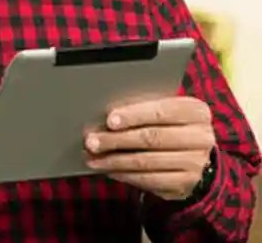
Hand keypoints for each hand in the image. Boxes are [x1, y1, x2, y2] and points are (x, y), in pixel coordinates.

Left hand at [84, 96, 215, 200]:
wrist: (197, 158)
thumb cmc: (170, 126)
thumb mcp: (165, 112)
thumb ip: (142, 109)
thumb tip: (105, 116)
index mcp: (196, 111)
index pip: (162, 111)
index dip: (134, 115)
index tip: (109, 120)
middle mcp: (201, 137)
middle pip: (152, 138)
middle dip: (117, 140)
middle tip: (91, 141)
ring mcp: (196, 163)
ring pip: (147, 162)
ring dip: (114, 161)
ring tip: (92, 158)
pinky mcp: (186, 184)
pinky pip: (150, 180)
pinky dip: (125, 175)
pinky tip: (109, 170)